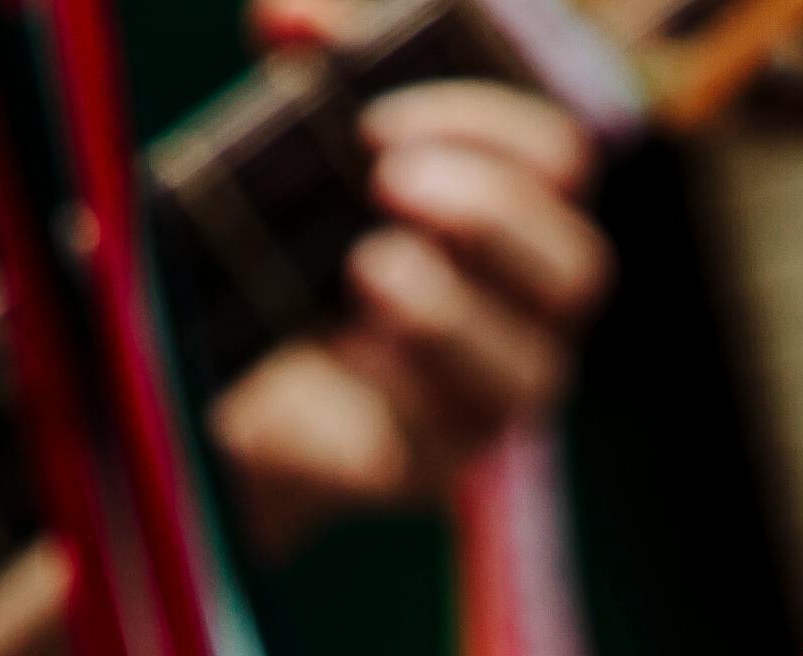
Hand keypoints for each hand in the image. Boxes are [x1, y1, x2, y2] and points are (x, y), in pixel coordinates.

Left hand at [212, 75, 611, 551]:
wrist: (225, 373)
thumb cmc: (291, 239)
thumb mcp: (301, 133)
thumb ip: (312, 61)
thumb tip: (289, 21)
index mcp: (519, 216)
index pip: (562, 164)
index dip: (488, 128)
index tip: (378, 121)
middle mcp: (528, 311)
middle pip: (578, 269)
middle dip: (489, 214)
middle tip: (383, 182)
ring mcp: (491, 397)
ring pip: (533, 369)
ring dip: (452, 310)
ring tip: (367, 267)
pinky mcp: (435, 464)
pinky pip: (447, 436)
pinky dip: (399, 386)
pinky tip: (346, 350)